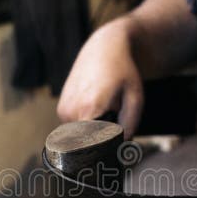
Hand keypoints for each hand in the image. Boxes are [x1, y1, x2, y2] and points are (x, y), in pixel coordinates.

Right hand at [57, 18, 143, 138]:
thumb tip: (121, 148)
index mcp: (88, 110)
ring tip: (105, 109)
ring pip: (81, 137)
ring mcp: (63, 111)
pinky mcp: (61, 109)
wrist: (104, 48)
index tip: (116, 144)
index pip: (93, 147)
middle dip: (102, 139)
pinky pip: (75, 128)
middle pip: (88, 143)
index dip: (106, 149)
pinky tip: (95, 106)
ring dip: (93, 132)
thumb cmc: (123, 71)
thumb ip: (129, 127)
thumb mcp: (135, 99)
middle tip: (115, 120)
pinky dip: (87, 124)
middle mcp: (70, 112)